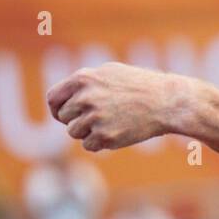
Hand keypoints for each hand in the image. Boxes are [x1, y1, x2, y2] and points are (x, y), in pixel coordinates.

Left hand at [47, 62, 184, 151]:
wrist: (165, 102)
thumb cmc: (139, 85)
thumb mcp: (109, 73)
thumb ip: (84, 83)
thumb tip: (64, 97)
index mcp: (82, 79)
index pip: (53, 99)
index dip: (57, 109)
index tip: (65, 116)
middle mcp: (85, 98)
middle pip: (64, 118)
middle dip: (76, 121)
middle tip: (96, 119)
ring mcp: (95, 119)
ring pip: (75, 133)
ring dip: (88, 133)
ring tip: (109, 124)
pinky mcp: (106, 137)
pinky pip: (89, 145)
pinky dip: (99, 143)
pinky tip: (116, 132)